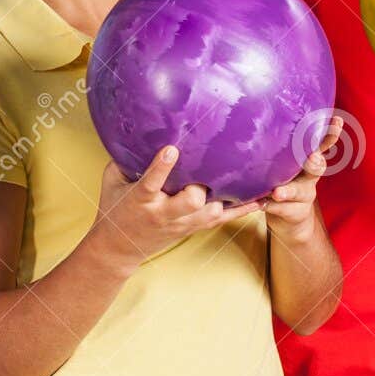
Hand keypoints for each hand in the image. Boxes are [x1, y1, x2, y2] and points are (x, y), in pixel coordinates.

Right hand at [91, 147, 259, 266]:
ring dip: (225, 197)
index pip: (151, 183)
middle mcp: (163, 213)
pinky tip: (262, 199)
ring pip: (210, 213)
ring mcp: (180, 223)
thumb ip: (125, 158)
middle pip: (189, 202)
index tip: (171, 148)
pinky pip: (222, 220)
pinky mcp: (192, 228)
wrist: (119, 248)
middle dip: (200, 188)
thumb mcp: (112, 181)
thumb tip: (139, 127)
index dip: (161, 167)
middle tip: (206, 171)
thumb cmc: (114, 208)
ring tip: (250, 180)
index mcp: (140, 199)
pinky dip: (242, 210)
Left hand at [258, 115, 343, 241]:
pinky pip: (278, 209)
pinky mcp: (292, 212)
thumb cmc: (281, 177)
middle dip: (314, 163)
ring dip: (288, 191)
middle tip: (311, 157)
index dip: (331, 133)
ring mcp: (303, 196)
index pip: (322, 143)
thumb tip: (260, 114)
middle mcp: (309, 177)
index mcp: (309, 159)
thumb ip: (279, 144)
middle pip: (317, 168)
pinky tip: (256, 205)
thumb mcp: (284, 160)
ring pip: (298, 192)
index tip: (338, 121)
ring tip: (277, 192)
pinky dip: (266, 206)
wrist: (289, 217)